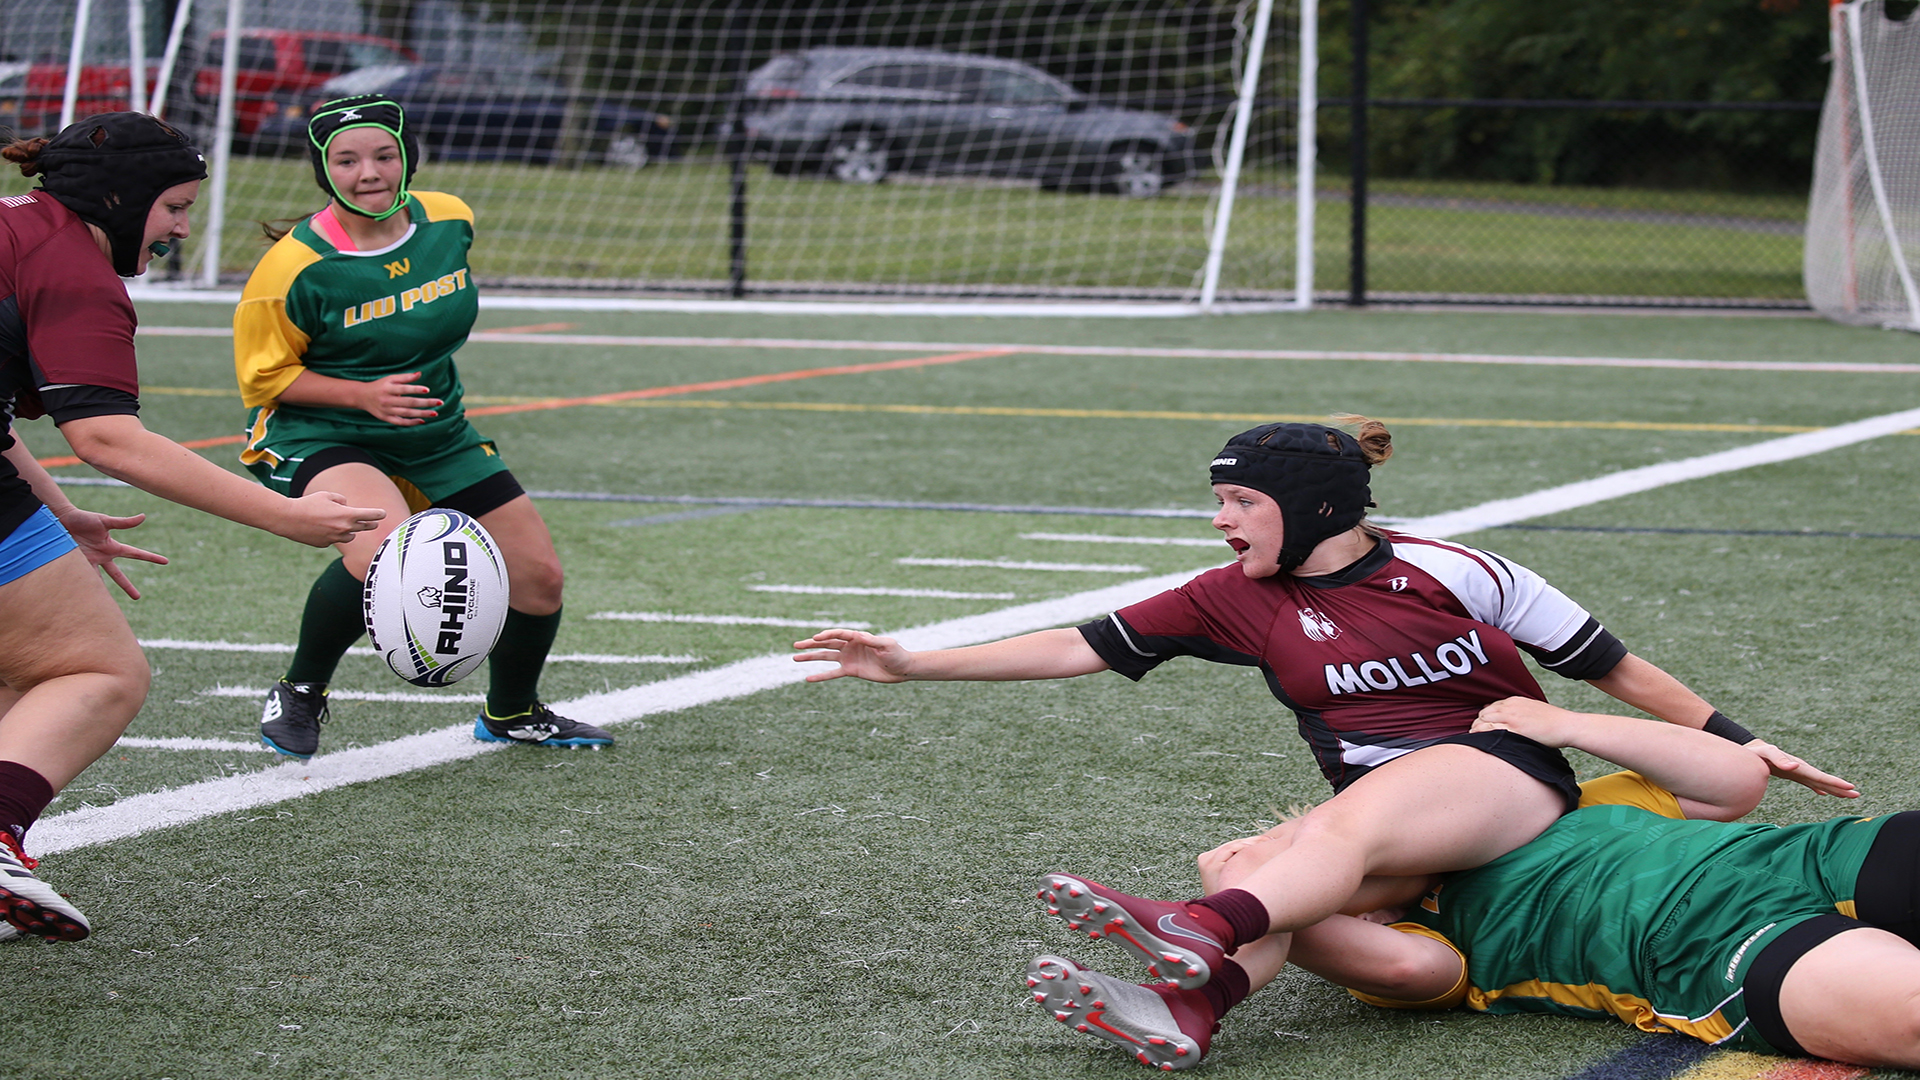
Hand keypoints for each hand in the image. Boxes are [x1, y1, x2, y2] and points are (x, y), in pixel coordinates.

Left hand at [51, 507, 166, 598]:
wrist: (60, 521)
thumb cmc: (83, 518)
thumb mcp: (104, 521)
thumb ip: (123, 523)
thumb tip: (143, 517)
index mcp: (113, 547)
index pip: (136, 553)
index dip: (151, 558)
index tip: (166, 562)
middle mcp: (103, 557)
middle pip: (118, 575)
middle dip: (128, 586)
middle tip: (137, 597)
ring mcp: (90, 562)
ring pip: (99, 581)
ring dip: (102, 593)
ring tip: (105, 607)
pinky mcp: (75, 565)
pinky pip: (81, 578)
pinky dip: (82, 587)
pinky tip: (83, 599)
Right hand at [278, 491, 386, 547]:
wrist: (288, 519)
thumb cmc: (308, 504)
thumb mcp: (327, 495)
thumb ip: (341, 500)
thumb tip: (346, 506)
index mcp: (347, 515)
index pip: (370, 516)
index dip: (378, 514)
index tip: (383, 514)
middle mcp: (344, 528)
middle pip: (364, 527)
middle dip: (370, 524)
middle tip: (374, 523)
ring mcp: (335, 538)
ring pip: (350, 536)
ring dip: (350, 530)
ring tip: (342, 523)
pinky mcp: (326, 544)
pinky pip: (335, 539)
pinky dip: (333, 535)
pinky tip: (322, 528)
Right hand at [358, 372, 441, 425]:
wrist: (362, 397)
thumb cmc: (380, 386)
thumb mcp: (391, 379)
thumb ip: (405, 377)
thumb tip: (420, 373)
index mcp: (388, 388)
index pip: (403, 389)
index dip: (415, 389)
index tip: (427, 390)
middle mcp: (387, 400)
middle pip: (408, 402)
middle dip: (425, 403)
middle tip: (439, 402)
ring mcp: (387, 411)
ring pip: (407, 413)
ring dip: (422, 413)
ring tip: (435, 413)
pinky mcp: (386, 418)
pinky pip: (400, 422)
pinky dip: (411, 422)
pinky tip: (422, 420)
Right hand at [791, 628, 914, 682]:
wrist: (901, 669)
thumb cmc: (896, 654)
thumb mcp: (886, 645)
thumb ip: (872, 641)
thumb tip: (858, 636)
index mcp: (858, 637)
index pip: (838, 634)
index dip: (826, 635)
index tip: (816, 639)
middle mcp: (850, 646)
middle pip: (827, 643)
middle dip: (811, 644)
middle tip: (796, 645)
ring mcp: (848, 658)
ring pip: (826, 656)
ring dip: (811, 657)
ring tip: (795, 658)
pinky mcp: (850, 670)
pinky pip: (832, 673)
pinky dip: (821, 676)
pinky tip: (808, 678)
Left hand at [1471, 696, 1580, 746]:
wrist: (1565, 725)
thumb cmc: (1553, 720)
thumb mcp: (1533, 708)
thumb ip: (1519, 710)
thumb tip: (1508, 716)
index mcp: (1514, 700)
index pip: (1491, 706)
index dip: (1486, 716)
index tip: (1484, 723)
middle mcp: (1510, 706)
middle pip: (1484, 712)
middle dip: (1479, 721)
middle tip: (1476, 731)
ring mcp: (1511, 717)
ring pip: (1483, 720)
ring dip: (1476, 727)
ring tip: (1475, 735)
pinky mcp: (1514, 729)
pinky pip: (1490, 729)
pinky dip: (1481, 732)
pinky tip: (1477, 737)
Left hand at [1743, 739, 1858, 798]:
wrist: (1747, 749)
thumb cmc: (1755, 752)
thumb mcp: (1764, 753)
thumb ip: (1778, 758)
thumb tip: (1795, 766)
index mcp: (1796, 765)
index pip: (1818, 776)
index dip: (1834, 782)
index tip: (1850, 787)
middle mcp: (1799, 768)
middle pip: (1822, 780)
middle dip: (1840, 788)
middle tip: (1857, 795)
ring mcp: (1796, 771)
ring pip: (1818, 782)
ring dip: (1833, 789)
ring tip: (1848, 795)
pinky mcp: (1791, 773)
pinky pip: (1808, 782)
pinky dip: (1817, 788)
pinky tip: (1824, 793)